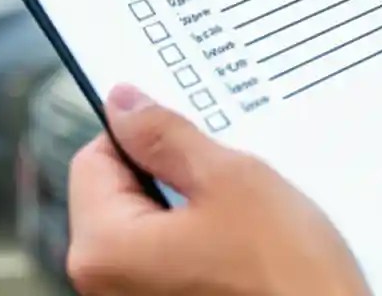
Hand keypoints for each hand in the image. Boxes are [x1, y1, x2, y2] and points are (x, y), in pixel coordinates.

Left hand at [67, 84, 369, 295]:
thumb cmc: (286, 281)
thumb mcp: (229, 180)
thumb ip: (165, 136)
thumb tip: (125, 105)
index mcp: (103, 250)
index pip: (94, 158)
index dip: (143, 136)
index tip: (186, 134)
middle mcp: (106, 287)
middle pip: (122, 194)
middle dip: (174, 175)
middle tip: (227, 179)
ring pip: (154, 225)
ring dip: (196, 209)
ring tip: (246, 219)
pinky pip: (173, 258)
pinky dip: (206, 241)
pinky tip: (247, 247)